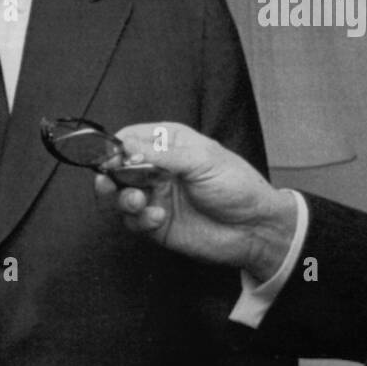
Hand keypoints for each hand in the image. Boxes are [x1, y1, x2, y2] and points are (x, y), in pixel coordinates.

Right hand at [93, 122, 297, 281]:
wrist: (255, 227)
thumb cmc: (237, 186)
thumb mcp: (202, 160)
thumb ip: (162, 153)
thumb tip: (125, 144)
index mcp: (171, 144)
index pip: (131, 138)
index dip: (117, 146)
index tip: (112, 156)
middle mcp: (159, 169)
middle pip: (117, 168)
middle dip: (111, 175)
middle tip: (111, 182)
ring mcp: (157, 197)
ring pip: (119, 196)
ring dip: (121, 198)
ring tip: (137, 201)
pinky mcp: (157, 224)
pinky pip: (133, 221)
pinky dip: (140, 219)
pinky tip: (158, 218)